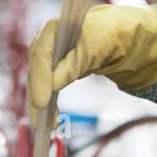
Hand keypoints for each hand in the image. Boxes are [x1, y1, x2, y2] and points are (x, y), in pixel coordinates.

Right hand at [26, 5, 156, 115]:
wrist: (120, 37)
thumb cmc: (110, 36)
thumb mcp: (98, 47)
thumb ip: (76, 61)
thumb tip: (53, 83)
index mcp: (56, 29)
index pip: (41, 53)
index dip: (40, 78)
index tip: (42, 102)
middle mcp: (47, 42)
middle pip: (36, 70)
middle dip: (37, 96)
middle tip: (38, 122)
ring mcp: (50, 56)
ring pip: (39, 82)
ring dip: (39, 104)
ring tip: (43, 127)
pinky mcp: (55, 70)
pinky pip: (47, 88)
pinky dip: (48, 104)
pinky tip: (50, 120)